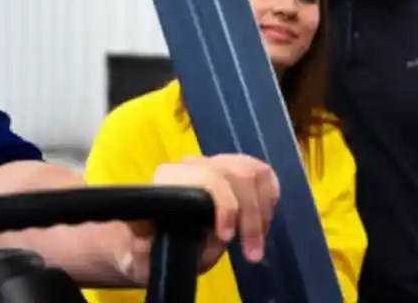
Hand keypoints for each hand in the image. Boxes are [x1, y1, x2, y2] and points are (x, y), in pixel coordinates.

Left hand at [150, 154, 279, 270]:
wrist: (150, 243)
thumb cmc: (149, 249)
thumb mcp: (152, 252)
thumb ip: (171, 239)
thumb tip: (198, 231)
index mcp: (167, 180)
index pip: (208, 177)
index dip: (225, 206)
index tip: (227, 239)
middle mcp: (189, 165)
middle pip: (237, 173)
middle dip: (250, 215)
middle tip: (252, 253)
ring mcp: (211, 164)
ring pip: (250, 170)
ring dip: (262, 209)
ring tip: (256, 241)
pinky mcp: (228, 171)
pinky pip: (259, 172)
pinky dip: (268, 195)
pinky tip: (262, 220)